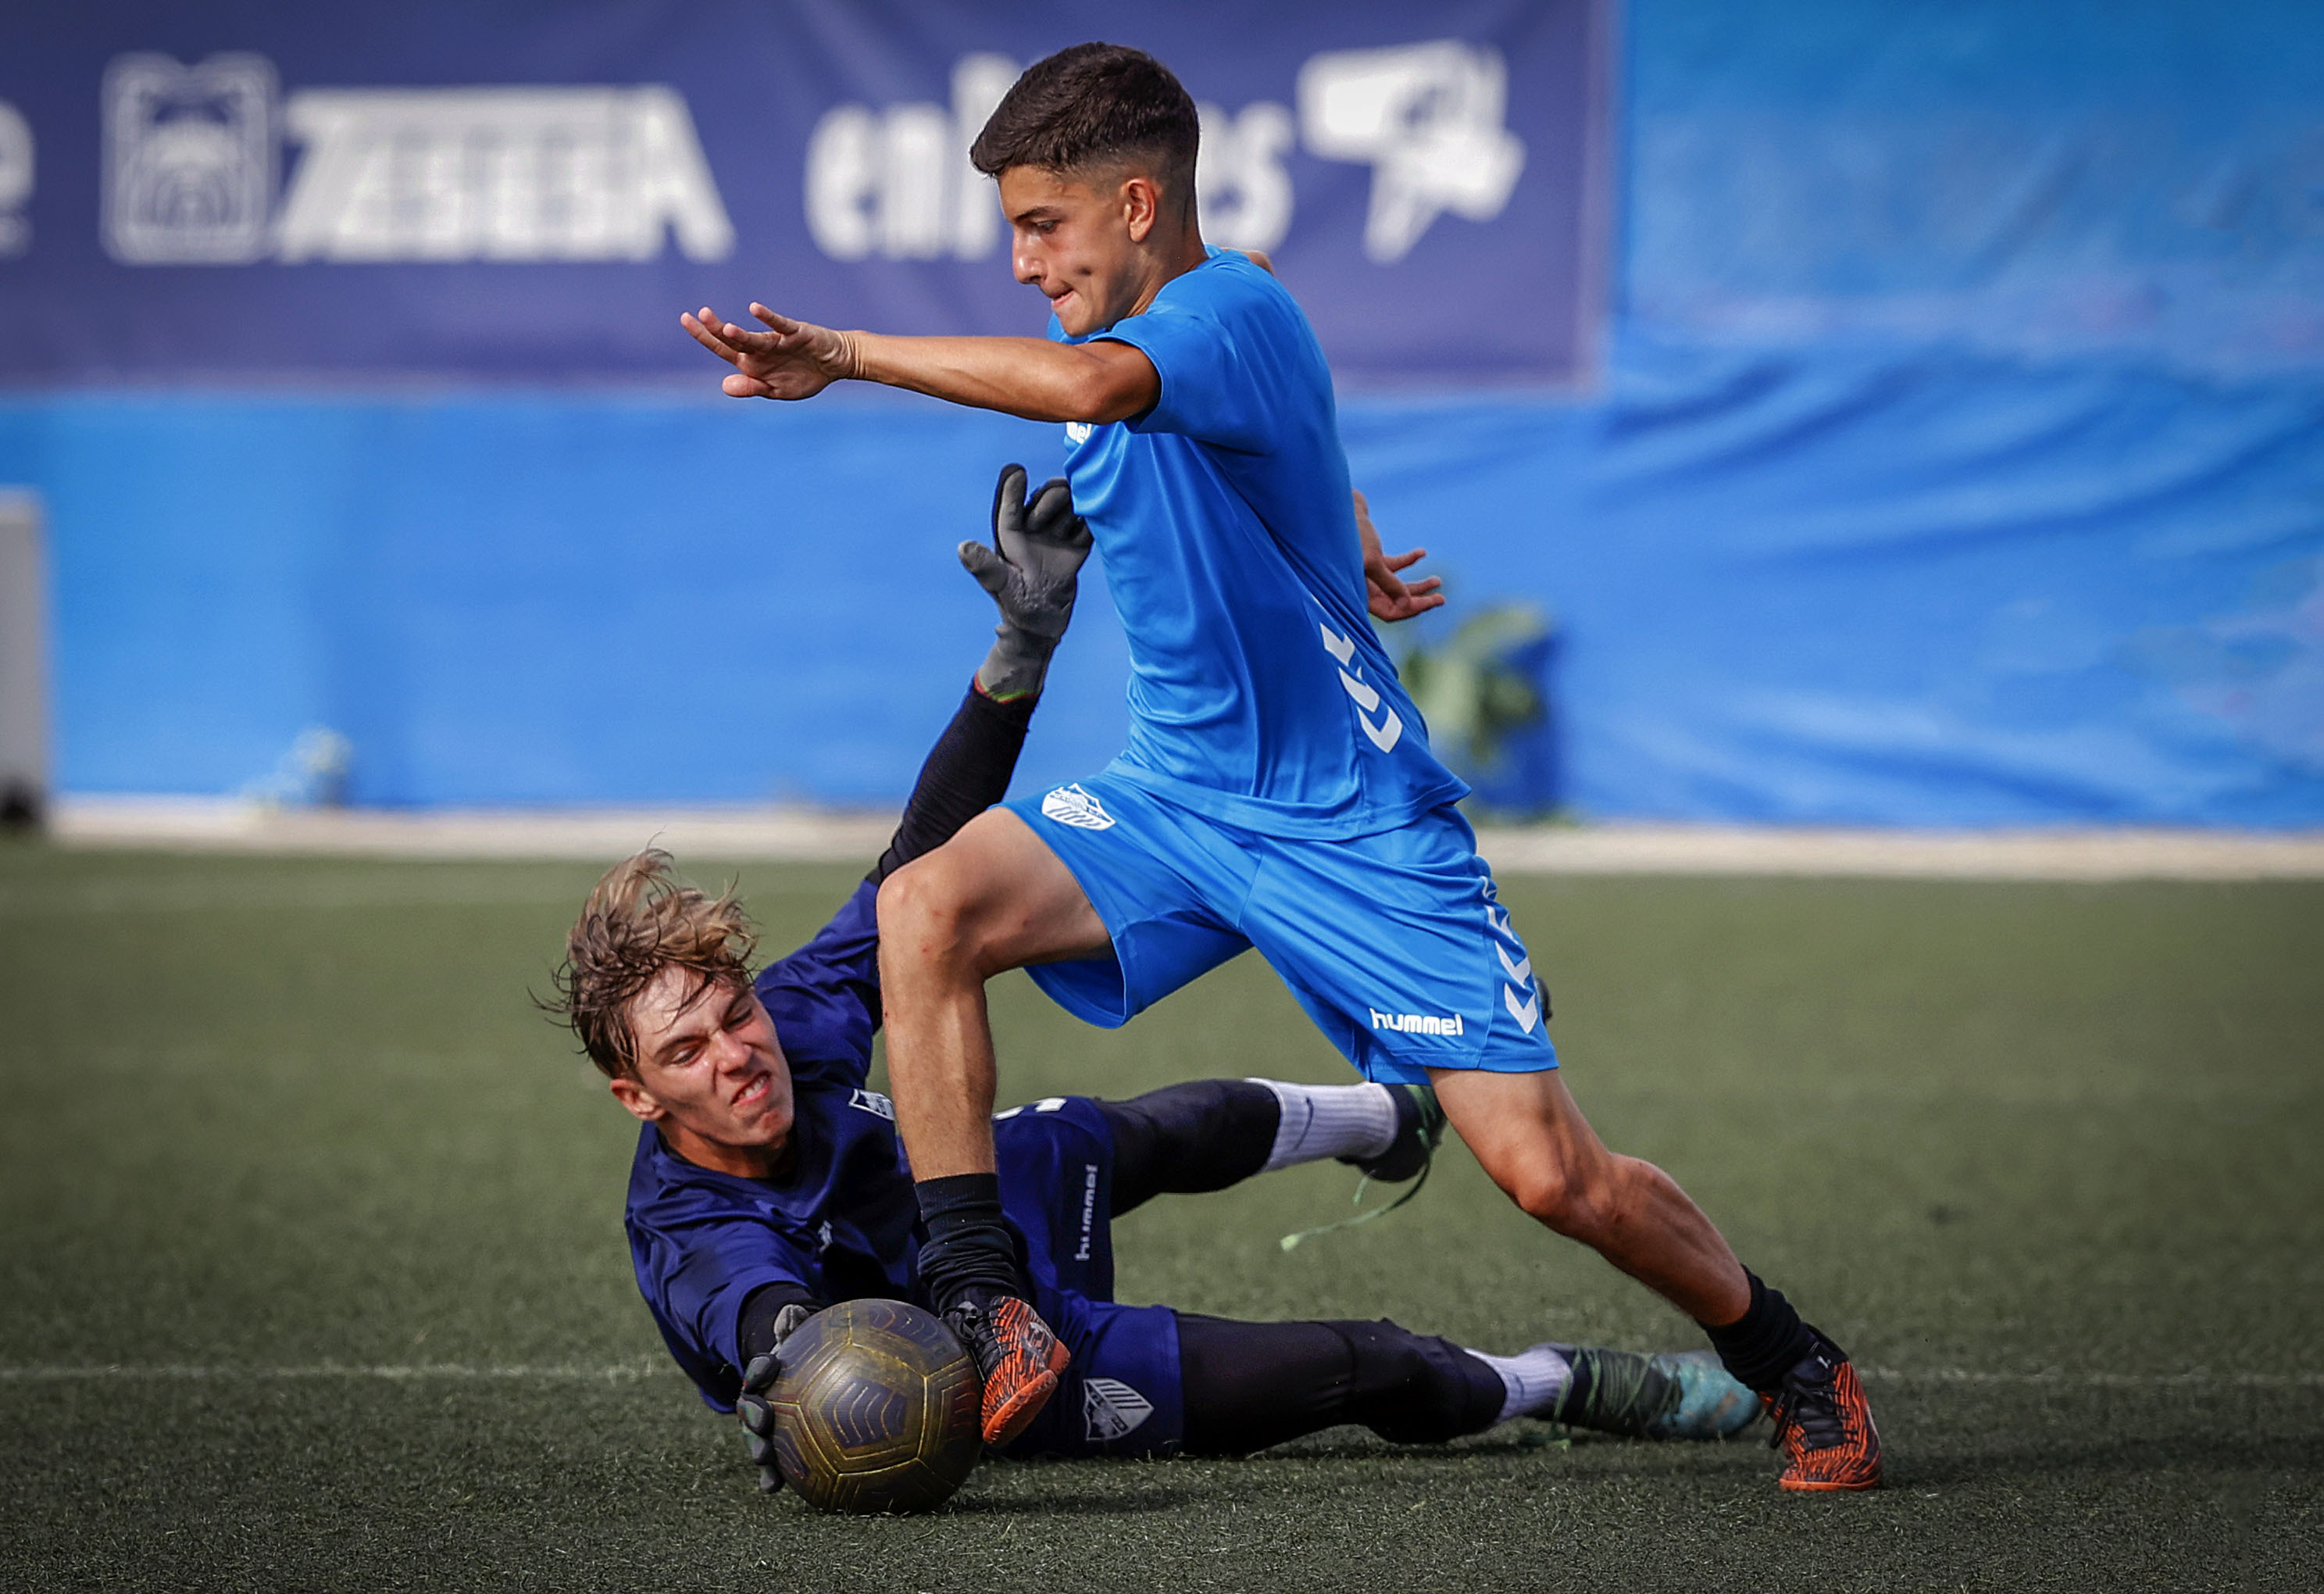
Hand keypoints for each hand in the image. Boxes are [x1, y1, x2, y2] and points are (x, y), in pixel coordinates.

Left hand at [681, 303, 857, 400]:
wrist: (836, 363)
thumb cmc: (805, 376)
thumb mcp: (778, 391)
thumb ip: (753, 388)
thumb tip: (724, 385)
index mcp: (752, 363)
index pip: (722, 349)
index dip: (704, 336)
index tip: (685, 318)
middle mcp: (760, 349)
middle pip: (732, 340)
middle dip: (713, 329)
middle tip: (696, 314)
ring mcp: (777, 340)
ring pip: (754, 337)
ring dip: (740, 334)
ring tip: (725, 328)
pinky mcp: (796, 333)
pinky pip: (780, 325)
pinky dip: (768, 318)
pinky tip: (754, 309)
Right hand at [736, 1301, 811, 1492]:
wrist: (797, 1379)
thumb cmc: (805, 1354)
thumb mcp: (801, 1335)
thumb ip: (795, 1323)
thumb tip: (792, 1312)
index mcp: (764, 1375)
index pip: (758, 1368)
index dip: (760, 1368)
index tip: (768, 1366)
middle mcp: (759, 1403)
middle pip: (749, 1409)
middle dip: (752, 1415)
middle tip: (762, 1419)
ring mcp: (764, 1428)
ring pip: (756, 1439)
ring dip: (757, 1449)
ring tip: (762, 1459)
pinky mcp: (774, 1449)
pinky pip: (773, 1464)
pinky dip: (769, 1476)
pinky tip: (773, 1489)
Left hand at [960, 464, 1092, 642]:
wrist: (1043, 629)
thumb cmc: (1016, 609)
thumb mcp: (1001, 587)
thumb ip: (985, 567)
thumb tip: (963, 548)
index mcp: (1011, 538)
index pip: (1011, 506)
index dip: (1012, 488)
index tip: (1017, 470)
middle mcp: (1034, 533)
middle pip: (1047, 497)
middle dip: (1050, 501)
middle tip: (1046, 524)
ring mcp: (1056, 538)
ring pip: (1070, 506)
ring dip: (1074, 510)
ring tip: (1073, 527)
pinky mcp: (1076, 548)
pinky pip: (1087, 526)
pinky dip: (1091, 522)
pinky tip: (1091, 527)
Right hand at [1355, 490, 1443, 622]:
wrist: (1341, 510)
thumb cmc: (1353, 536)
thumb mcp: (1372, 561)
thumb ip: (1389, 584)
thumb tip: (1408, 604)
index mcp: (1360, 593)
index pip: (1390, 612)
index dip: (1411, 610)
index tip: (1432, 601)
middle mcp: (1365, 588)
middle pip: (1397, 602)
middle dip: (1420, 600)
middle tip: (1441, 598)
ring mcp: (1370, 575)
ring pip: (1398, 586)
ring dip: (1419, 585)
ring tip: (1438, 580)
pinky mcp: (1373, 560)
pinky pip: (1395, 566)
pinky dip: (1409, 560)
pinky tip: (1422, 553)